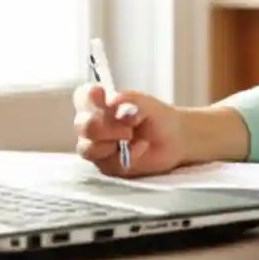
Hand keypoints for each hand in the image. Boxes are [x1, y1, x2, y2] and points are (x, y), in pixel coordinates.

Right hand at [72, 83, 186, 177]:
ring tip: (131, 136)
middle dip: (102, 128)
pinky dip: (126, 156)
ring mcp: (99, 147)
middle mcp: (95, 126)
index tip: (101, 94)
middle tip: (127, 129)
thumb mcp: (148, 103)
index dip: (86, 97)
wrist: (176, 139)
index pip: (82, 98)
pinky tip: (141, 147)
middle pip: (82, 126)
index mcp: (101, 106)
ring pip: (86, 149)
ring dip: (109, 143)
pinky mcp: (108, 165)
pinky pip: (107, 164)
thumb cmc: (158, 117)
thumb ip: (130, 98)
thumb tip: (112, 101)